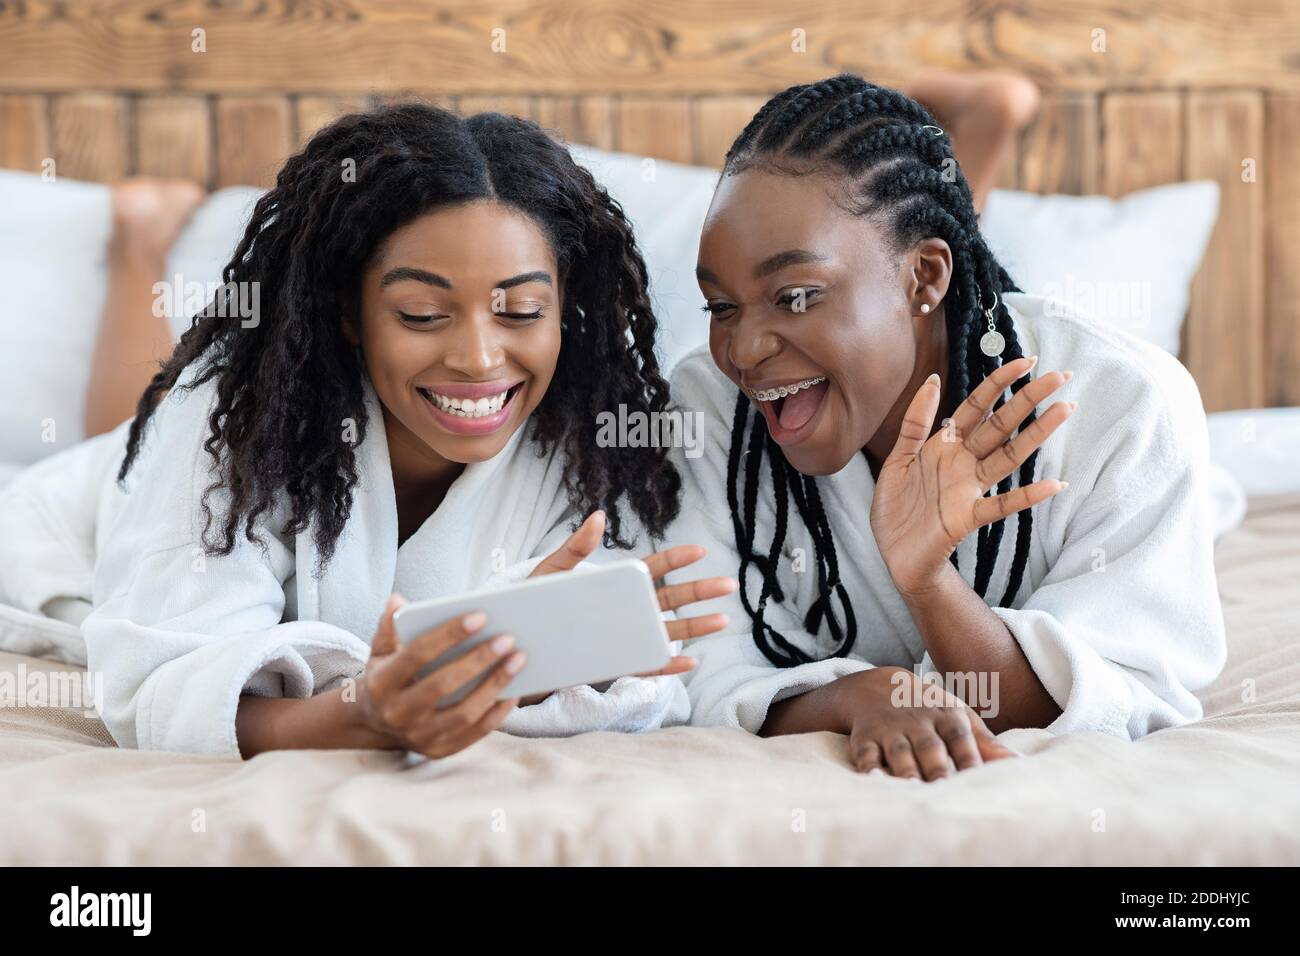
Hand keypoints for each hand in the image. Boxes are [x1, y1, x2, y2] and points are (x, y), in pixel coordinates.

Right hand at [352, 594, 525, 757]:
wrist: (377, 723)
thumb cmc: (388, 676)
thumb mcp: (381, 651)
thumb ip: (389, 626)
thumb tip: (398, 600)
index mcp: (381, 684)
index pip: (417, 654)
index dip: (449, 634)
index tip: (481, 616)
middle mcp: (397, 714)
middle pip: (442, 685)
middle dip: (478, 660)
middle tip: (508, 639)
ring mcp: (419, 736)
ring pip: (464, 713)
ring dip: (495, 685)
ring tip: (519, 659)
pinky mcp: (439, 750)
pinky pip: (476, 732)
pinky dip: (498, 711)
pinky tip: (515, 688)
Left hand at [529, 511, 736, 682]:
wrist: (517, 643)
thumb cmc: (537, 604)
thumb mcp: (552, 572)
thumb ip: (574, 547)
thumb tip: (598, 516)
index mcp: (617, 585)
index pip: (653, 569)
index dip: (676, 559)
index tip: (699, 550)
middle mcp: (628, 610)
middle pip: (671, 599)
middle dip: (700, 592)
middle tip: (727, 585)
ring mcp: (626, 637)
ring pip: (667, 632)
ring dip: (696, 627)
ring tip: (721, 621)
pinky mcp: (616, 663)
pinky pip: (647, 666)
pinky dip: (668, 665)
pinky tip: (688, 662)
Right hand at [833, 667, 1018, 779]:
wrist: (875, 685)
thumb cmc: (927, 709)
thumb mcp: (957, 715)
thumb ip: (984, 741)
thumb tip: (1018, 762)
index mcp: (946, 715)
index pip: (960, 737)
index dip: (970, 757)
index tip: (981, 780)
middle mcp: (917, 721)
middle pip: (929, 746)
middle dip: (937, 768)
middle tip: (945, 790)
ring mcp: (889, 728)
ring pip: (899, 751)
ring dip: (905, 770)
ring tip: (912, 790)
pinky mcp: (864, 736)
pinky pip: (865, 751)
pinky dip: (867, 765)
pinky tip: (873, 779)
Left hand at [870, 356, 1073, 597]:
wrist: (893, 553)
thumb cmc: (897, 506)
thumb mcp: (898, 458)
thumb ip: (916, 421)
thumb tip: (933, 378)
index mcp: (945, 445)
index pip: (977, 406)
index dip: (997, 382)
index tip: (1024, 359)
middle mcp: (963, 462)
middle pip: (1001, 424)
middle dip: (1028, 399)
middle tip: (1060, 375)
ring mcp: (969, 488)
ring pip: (1008, 456)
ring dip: (1037, 434)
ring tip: (1065, 410)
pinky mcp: (967, 517)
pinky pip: (1001, 505)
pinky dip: (1027, 496)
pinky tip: (1054, 485)